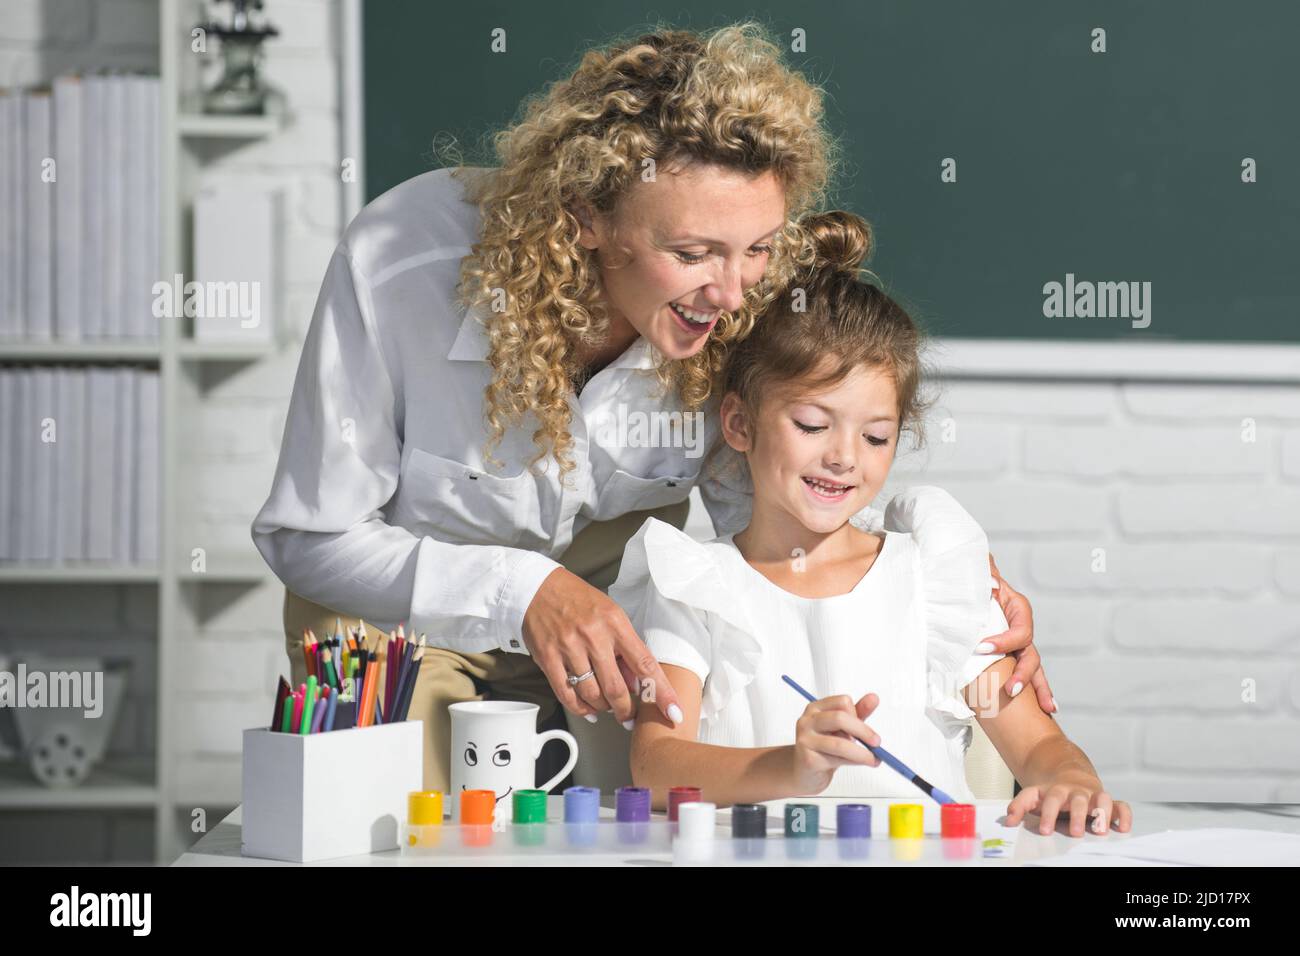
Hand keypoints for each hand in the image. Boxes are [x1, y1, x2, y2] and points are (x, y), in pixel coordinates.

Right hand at [522, 567, 682, 728]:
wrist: (538, 588)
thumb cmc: (578, 600)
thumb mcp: (611, 614)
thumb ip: (625, 647)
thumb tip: (638, 681)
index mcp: (615, 623)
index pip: (645, 664)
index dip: (661, 692)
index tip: (673, 711)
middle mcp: (593, 636)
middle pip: (616, 688)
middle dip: (627, 710)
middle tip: (629, 716)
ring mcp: (569, 648)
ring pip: (592, 694)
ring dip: (603, 708)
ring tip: (606, 707)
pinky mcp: (548, 658)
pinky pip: (567, 694)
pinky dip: (580, 708)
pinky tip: (588, 710)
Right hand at [789, 693, 880, 794]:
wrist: (804, 772)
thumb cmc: (824, 747)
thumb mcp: (842, 727)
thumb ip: (858, 712)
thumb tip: (874, 698)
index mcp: (816, 708)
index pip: (842, 702)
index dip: (857, 714)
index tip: (864, 727)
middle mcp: (807, 721)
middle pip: (840, 718)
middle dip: (863, 731)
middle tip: (876, 742)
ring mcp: (805, 740)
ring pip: (840, 743)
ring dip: (861, 753)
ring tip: (872, 759)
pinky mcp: (808, 759)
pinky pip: (836, 760)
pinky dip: (853, 762)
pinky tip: (858, 763)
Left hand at [985, 553, 1057, 714]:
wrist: (973, 588)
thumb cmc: (975, 584)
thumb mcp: (978, 578)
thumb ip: (984, 572)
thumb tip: (985, 565)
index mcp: (1016, 609)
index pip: (1019, 631)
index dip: (1003, 641)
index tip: (981, 649)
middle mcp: (1022, 628)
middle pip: (1030, 653)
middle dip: (1024, 674)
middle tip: (1010, 689)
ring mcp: (1020, 644)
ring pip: (1035, 667)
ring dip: (1041, 688)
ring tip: (1048, 708)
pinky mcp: (1012, 656)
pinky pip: (1028, 674)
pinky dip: (1038, 691)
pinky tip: (1049, 708)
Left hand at [1005, 775, 1132, 837]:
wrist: (1070, 773)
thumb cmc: (1052, 792)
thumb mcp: (1034, 795)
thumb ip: (1021, 805)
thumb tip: (1008, 821)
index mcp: (1058, 790)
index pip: (1052, 800)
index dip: (1048, 814)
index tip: (1045, 831)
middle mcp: (1077, 791)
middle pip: (1078, 800)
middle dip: (1077, 816)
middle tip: (1074, 833)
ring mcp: (1094, 795)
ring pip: (1103, 799)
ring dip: (1103, 813)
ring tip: (1100, 830)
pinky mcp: (1109, 802)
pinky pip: (1121, 805)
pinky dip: (1124, 815)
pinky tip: (1122, 828)